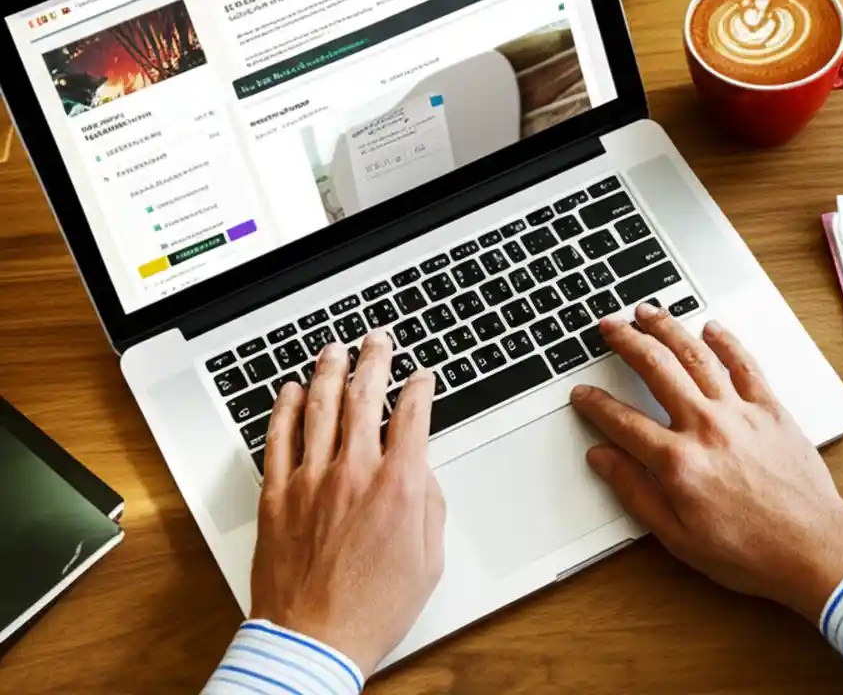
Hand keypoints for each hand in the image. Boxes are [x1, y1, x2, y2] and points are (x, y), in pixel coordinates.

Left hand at [250, 331, 445, 675]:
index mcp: (397, 487)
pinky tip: (288, 391)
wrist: (314, 639)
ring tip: (335, 349)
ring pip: (319, 407)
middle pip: (364, 397)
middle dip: (374, 361)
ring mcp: (310, 481)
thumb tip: (419, 469)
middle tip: (378, 341)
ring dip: (329, 372)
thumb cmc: (372, 608)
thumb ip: (429, 505)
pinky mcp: (276, 496)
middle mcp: (353, 473)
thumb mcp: (428, 559)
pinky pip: (278, 439)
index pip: (412, 416)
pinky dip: (283, 409)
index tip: (421, 377)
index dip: (419, 388)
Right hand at [570, 304, 842, 622]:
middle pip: (656, 369)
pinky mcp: (772, 410)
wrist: (812, 548)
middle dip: (626, 342)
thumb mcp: (677, 537)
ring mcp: (741, 413)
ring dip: (668, 328)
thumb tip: (603, 459)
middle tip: (608, 326)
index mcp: (678, 463)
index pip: (622, 422)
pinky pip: (745, 364)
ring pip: (696, 355)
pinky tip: (711, 327)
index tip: (581, 394)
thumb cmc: (749, 552)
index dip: (595, 405)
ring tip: (647, 312)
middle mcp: (706, 427)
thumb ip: (635, 492)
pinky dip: (727, 341)